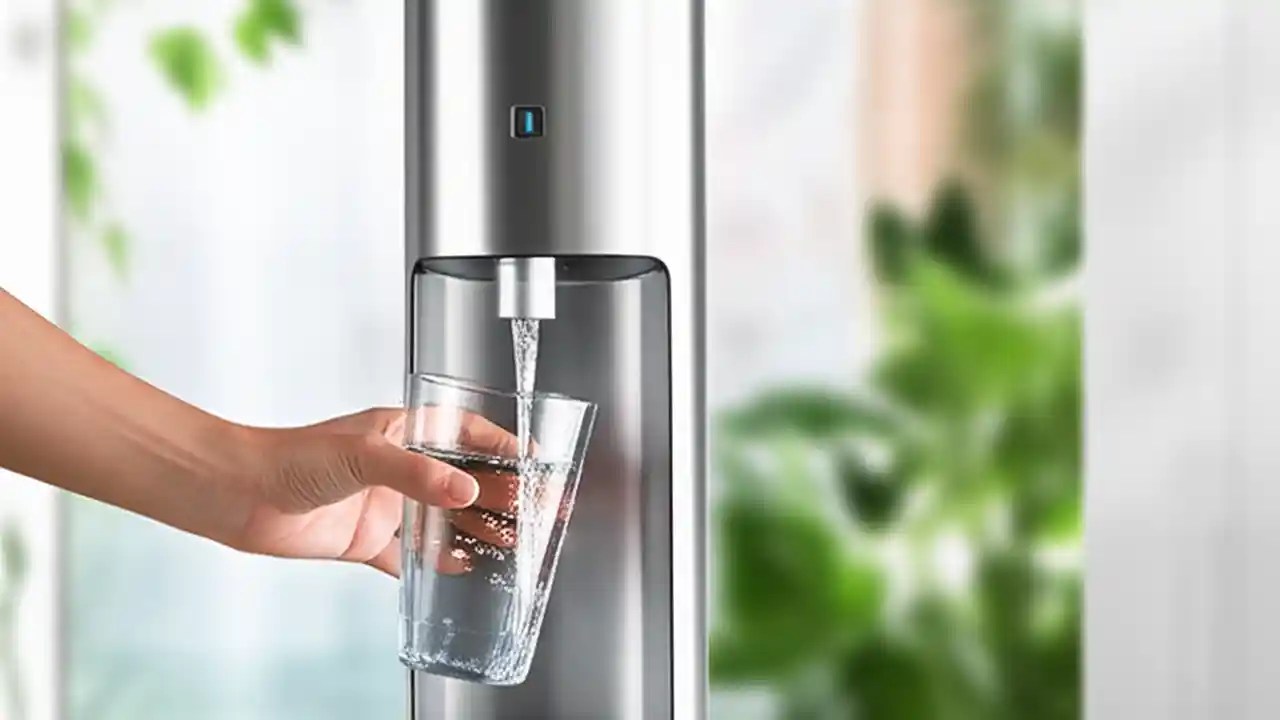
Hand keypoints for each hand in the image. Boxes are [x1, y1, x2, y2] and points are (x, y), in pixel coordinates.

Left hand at [233, 407, 523, 576]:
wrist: (240, 496)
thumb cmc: (290, 457)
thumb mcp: (363, 455)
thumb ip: (417, 475)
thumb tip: (465, 489)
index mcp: (400, 433)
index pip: (464, 433)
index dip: (501, 444)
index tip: (534, 457)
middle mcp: (397, 467)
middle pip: (462, 479)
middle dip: (500, 492)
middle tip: (537, 506)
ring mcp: (384, 504)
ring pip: (443, 518)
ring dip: (477, 528)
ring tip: (514, 540)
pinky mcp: (366, 539)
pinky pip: (410, 554)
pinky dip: (436, 561)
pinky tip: (461, 567)